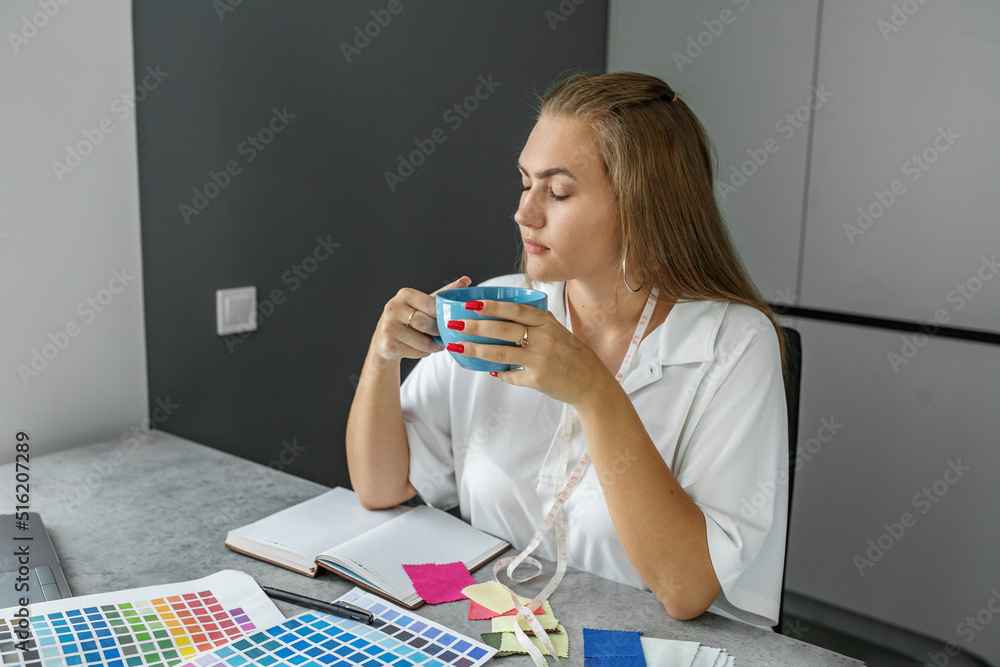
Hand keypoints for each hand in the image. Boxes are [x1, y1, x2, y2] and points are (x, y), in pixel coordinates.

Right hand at [372, 276, 471, 364]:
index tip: (449, 323)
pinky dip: (423, 353)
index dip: (443, 317)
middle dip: (439, 333)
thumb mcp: (425, 304)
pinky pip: (415, 352)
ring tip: (435, 344)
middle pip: (427, 324)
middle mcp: (393, 307)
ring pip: (423, 341)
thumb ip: (444, 293)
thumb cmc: (410, 319)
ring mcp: (388, 326)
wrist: (384, 339)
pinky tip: (421, 349)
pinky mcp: (387, 345)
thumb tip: (467, 280)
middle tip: (443, 337)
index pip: (433, 306)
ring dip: (433, 346)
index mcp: (405, 294)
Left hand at [447, 299, 613, 405]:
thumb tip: (511, 313)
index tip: (472, 304)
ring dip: (475, 350)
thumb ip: (538, 322)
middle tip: (455, 325)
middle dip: (475, 326)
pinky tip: (489, 370)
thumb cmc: (574, 356)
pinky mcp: (538, 380)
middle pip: (502, 330)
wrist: (591, 383)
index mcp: (548, 324)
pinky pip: (511, 376)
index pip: (515, 310)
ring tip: (458, 347)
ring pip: (499, 353)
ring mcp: (540, 361)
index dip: (492, 306)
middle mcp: (544, 340)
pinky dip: (499, 374)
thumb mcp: (559, 332)